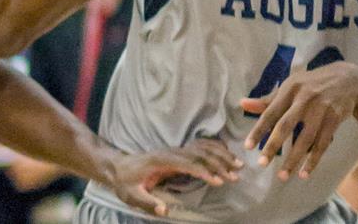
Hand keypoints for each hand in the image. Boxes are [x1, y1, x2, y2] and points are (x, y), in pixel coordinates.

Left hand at [99, 137, 241, 215]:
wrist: (117, 166)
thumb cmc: (125, 183)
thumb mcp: (131, 196)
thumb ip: (147, 203)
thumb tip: (165, 211)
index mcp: (159, 161)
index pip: (185, 163)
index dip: (203, 171)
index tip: (220, 181)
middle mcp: (169, 152)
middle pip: (198, 154)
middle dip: (218, 164)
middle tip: (236, 177)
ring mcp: (173, 150)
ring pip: (201, 148)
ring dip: (221, 155)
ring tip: (239, 165)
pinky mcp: (177, 152)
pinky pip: (199, 146)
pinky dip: (215, 148)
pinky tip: (229, 153)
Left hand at [242, 61, 357, 180]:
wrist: (346, 80)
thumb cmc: (309, 85)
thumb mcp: (289, 87)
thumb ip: (267, 100)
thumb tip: (242, 104)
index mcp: (289, 90)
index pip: (270, 112)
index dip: (259, 130)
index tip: (248, 147)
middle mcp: (304, 100)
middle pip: (286, 126)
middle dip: (273, 145)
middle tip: (261, 164)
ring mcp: (321, 110)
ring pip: (305, 139)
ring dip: (294, 159)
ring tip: (283, 175)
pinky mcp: (335, 120)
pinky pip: (323, 144)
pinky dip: (314, 160)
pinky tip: (305, 172)